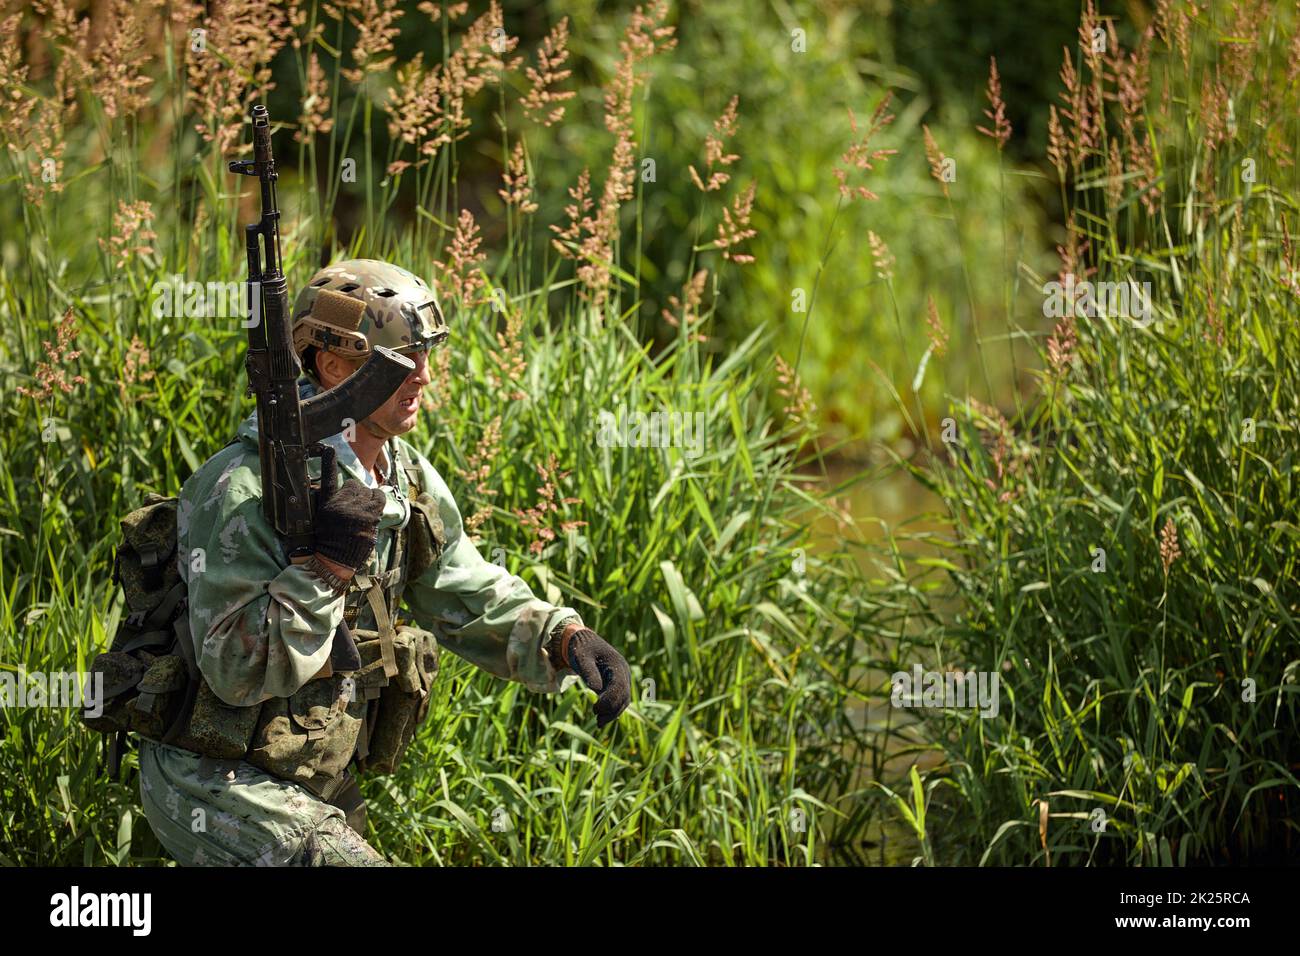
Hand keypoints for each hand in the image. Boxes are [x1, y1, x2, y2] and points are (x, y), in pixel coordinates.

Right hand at [312, 444, 386, 572]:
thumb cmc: (328, 540)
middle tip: (353, 508)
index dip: (328, 462)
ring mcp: (358, 510)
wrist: (335, 560)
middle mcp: (342, 504)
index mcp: (327, 503)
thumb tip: (327, 489)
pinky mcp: (371, 516)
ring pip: (368, 492)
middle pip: (355, 486)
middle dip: (356, 494)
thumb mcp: (321, 518)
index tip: (328, 449)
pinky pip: (378, 498)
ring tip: (363, 510)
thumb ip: (328, 501)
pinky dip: (377, 501)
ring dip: (368, 498)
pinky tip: (373, 510)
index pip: (326, 478)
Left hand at [560, 627, 630, 727]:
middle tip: (597, 721)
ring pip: (623, 700)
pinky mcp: (616, 683)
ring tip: (599, 722)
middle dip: (612, 711)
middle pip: (624, 696)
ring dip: (613, 712)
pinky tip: (602, 716)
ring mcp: (622, 678)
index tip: (596, 709)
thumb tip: (596, 689)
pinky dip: (612, 709)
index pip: (619, 687)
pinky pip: (619, 699)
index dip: (609, 701)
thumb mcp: (582, 658)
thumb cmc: (581, 648)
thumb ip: (590, 673)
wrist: (583, 640)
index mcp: (617, 664)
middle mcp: (623, 672)